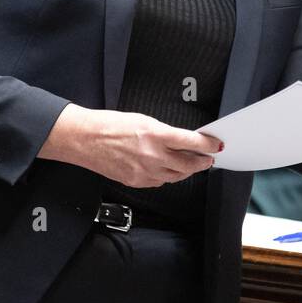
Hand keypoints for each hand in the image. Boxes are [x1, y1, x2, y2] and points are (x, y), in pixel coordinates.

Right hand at [39, 104, 221, 187]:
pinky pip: (160, 182)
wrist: (85, 140)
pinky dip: (168, 176)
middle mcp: (153, 156)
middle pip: (189, 164)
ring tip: (192, 164)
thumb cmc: (111, 125)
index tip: (216, 144)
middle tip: (209, 158)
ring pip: (176, 176)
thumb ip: (165, 133)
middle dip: (202, 161)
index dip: (208, 144)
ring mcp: (145, 172)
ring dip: (187, 170)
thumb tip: (183, 140)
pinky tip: (168, 169)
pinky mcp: (136, 182)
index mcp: (156, 135)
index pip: (192, 142)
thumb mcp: (144, 121)